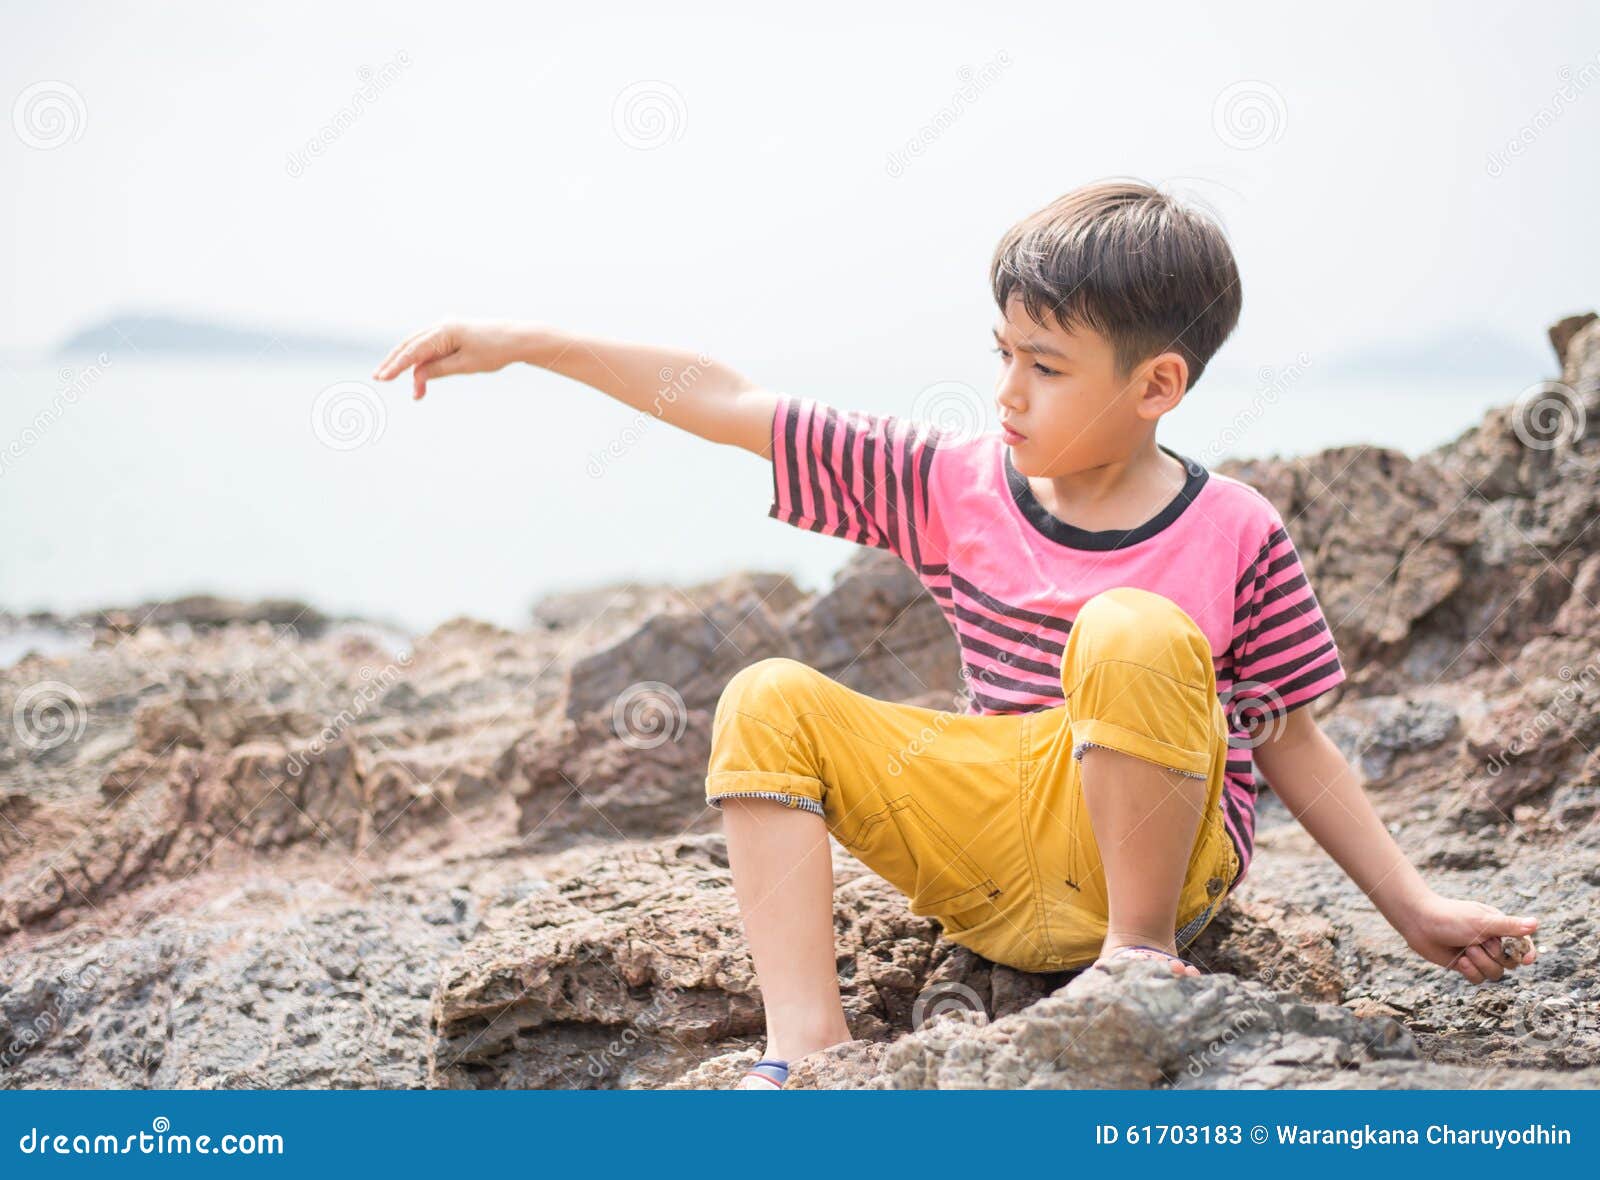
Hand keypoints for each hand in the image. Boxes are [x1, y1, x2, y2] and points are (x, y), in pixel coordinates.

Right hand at [371, 320, 539, 399]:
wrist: (517, 339)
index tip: (382, 378)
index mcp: (444, 330)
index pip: (413, 350)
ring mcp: (446, 328)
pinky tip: (420, 377)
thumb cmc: (494, 352)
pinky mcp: (451, 334)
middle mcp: (442, 326)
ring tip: (404, 385)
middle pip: (410, 345)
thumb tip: (416, 375)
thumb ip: (438, 369)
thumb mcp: (465, 365)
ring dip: (410, 366)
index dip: (396, 365)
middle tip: (378, 378)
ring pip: (418, 346)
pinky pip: (431, 347)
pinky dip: (423, 362)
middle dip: (394, 362)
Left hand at [1395, 889, 1538, 982]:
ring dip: (1481, 964)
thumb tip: (1536, 923)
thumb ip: (1508, 926)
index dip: (1526, 953)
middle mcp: (1491, 942)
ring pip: (1495, 974)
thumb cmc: (1451, 917)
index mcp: (1499, 928)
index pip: (1522, 944)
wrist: (1419, 922)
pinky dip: (1470, 972)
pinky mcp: (1464, 965)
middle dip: (1494, 957)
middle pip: (1509, 964)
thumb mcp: (1482, 922)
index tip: (1526, 960)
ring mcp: (1478, 955)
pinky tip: (1459, 961)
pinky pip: (1478, 979)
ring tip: (1465, 950)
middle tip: (1476, 944)